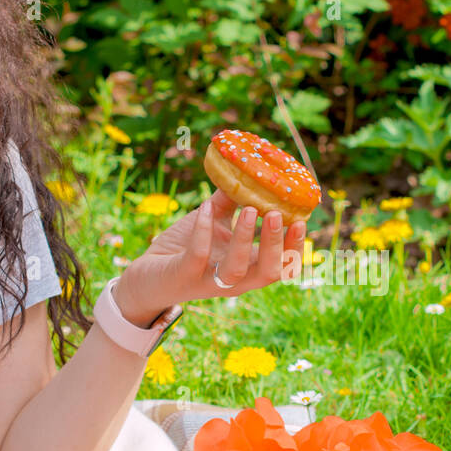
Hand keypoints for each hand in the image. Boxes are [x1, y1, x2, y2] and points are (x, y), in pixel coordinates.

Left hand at [113, 190, 305, 325]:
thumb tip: (248, 169)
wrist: (147, 273)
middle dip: (278, 244)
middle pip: (269, 272)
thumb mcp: (212, 220)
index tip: (303, 219)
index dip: (295, 246)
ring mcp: (209, 281)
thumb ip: (231, 200)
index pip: (281, 264)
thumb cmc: (183, 246)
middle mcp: (234, 280)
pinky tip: (206, 206)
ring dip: (246, 239)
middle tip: (280, 214)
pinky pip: (199, 255)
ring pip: (237, 269)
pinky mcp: (184, 276)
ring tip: (251, 210)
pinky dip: (204, 230)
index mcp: (247, 267)